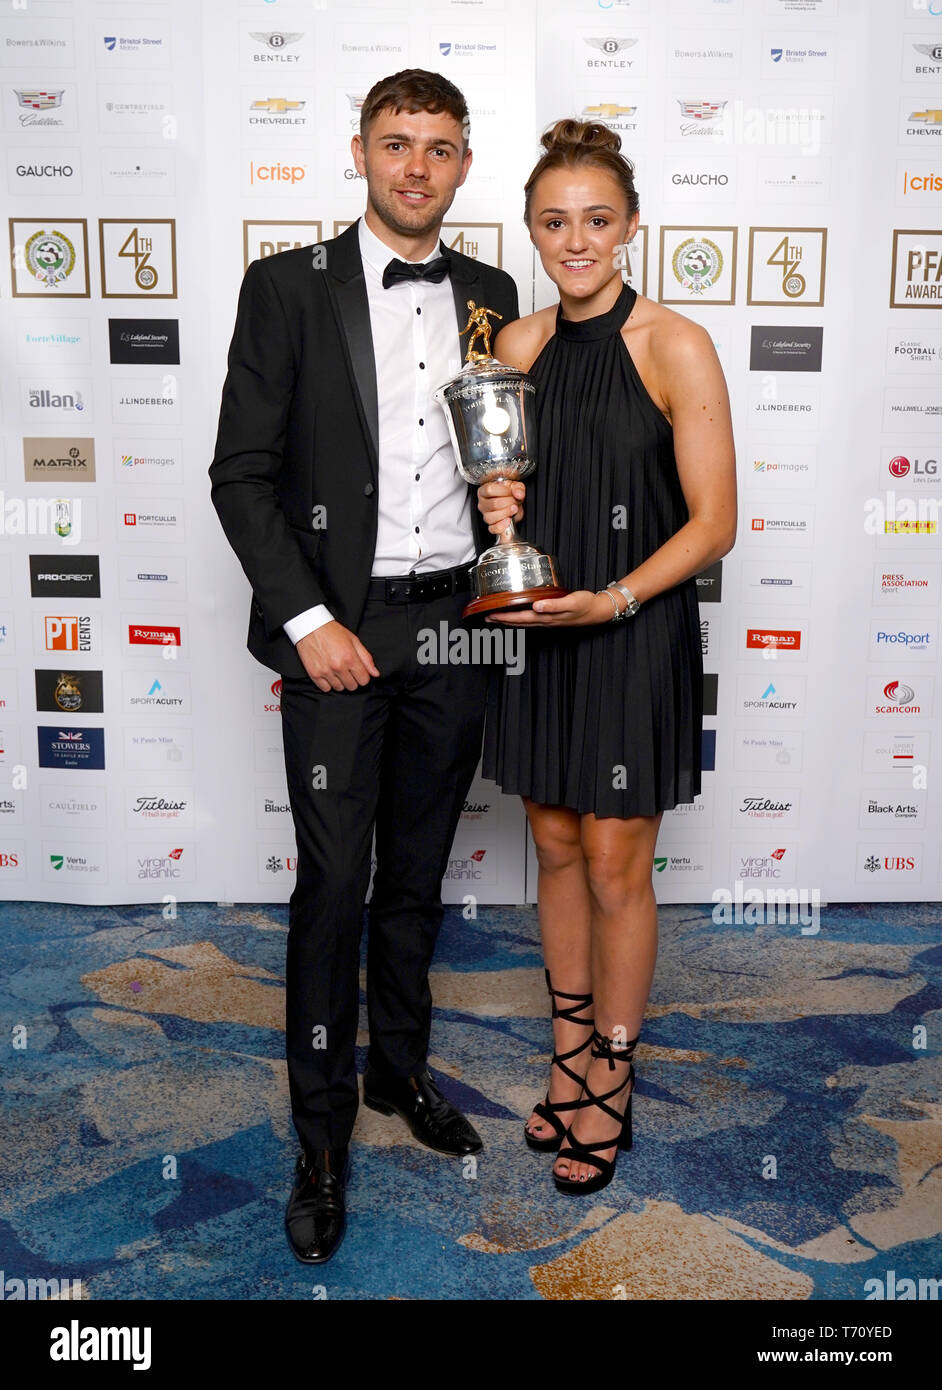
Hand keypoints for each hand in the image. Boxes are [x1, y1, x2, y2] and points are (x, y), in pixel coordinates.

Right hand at [295, 621, 379, 691]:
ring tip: (336, 670)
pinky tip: (328, 673)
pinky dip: (328, 683)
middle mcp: (338, 666)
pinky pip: (325, 688)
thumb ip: (366, 658)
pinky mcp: (314, 674)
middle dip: (352, 679)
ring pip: (339, 688)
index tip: (358, 671)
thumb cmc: (332, 632)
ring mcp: (325, 671)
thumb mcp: (354, 640)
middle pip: (352, 686)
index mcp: (350, 658)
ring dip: (340, 681)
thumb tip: (375, 673)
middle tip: (347, 669)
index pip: (364, 680)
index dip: (362, 676)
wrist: (310, 627)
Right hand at [478, 479, 525, 536]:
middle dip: (508, 502)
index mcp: (484, 491)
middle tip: (514, 501)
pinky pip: (493, 529)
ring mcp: (486, 515)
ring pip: (491, 517)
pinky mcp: (491, 526)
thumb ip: (517, 487)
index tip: (511, 492)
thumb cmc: (511, 495)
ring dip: (506, 513)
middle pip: (493, 504)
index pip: (489, 490)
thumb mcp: (515, 486)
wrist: (515, 505)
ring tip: (514, 509)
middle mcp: (483, 503)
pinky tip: (508, 520)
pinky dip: (501, 526)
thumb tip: (518, 493)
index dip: (503, 491)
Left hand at [486, 590, 615, 626]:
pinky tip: (518, 613)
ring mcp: (547, 620)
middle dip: (502, 620)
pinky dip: (520, 617)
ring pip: (523, 622)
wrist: (597, 611)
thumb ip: (554, 605)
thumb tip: (537, 606)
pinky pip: (531, 619)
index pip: (520, 618)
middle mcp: (544, 620)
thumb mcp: (571, 602)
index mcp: (546, 617)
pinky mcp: (551, 617)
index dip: (504, 618)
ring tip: (496, 617)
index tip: (490, 615)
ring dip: (509, 620)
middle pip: (518, 622)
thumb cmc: (585, 605)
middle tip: (486, 617)